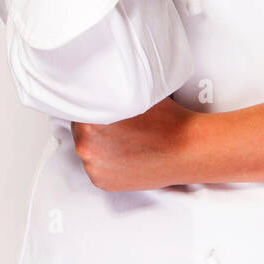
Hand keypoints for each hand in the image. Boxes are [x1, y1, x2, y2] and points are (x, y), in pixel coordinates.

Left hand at [71, 97, 197, 191]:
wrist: (186, 149)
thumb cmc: (166, 120)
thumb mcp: (136, 90)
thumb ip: (111, 89)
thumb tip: (99, 80)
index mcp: (90, 122)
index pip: (76, 107)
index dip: (89, 103)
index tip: (98, 103)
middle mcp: (87, 147)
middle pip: (79, 128)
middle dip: (93, 123)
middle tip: (114, 119)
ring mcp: (94, 167)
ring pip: (87, 148)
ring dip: (98, 142)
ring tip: (122, 136)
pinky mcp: (103, 182)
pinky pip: (96, 166)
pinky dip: (105, 160)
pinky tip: (124, 151)